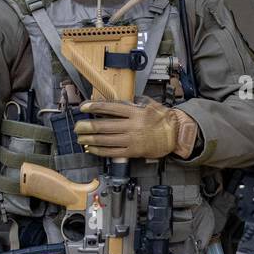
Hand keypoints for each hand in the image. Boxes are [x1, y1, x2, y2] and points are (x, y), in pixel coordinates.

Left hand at [75, 97, 195, 159]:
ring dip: (89, 139)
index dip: (95, 107)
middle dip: (87, 127)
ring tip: (80, 138)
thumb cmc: (164, 120)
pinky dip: (99, 150)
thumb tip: (119, 100)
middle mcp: (132, 126)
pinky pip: (112, 152)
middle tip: (77, 126)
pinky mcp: (133, 151)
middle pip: (104, 126)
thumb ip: (136, 102)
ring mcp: (132, 140)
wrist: (175, 136)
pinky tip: (91, 148)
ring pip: (105, 140)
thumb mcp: (152, 105)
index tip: (84, 107)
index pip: (111, 108)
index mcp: (136, 113)